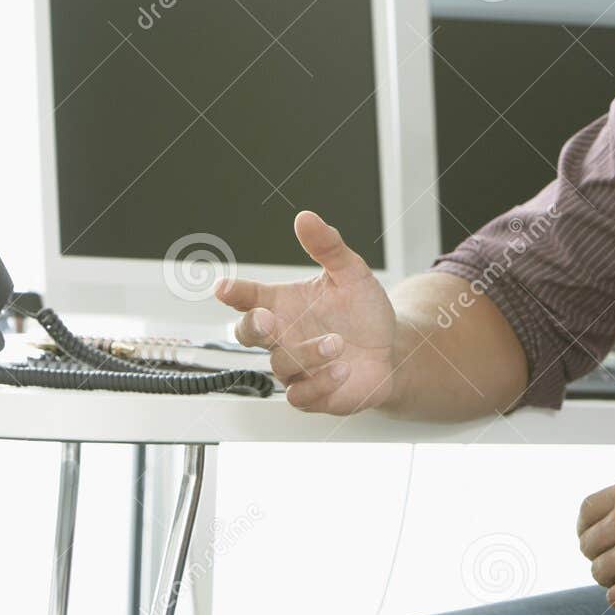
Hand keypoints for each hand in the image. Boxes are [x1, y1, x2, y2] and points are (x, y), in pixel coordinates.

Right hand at [215, 210, 399, 413]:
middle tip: (265, 320)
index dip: (233, 292)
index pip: (248, 296)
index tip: (223, 288)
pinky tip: (341, 369)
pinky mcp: (311, 394)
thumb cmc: (364, 311)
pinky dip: (319, 383)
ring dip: (307, 353)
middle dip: (252, 326)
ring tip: (337, 342)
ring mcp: (294, 366)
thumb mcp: (352, 273)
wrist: (391, 350)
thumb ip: (328, 246)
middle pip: (247, 333)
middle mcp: (283, 335)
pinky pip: (300, 396)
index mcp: (283, 303)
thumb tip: (306, 218)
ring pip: (280, 364)